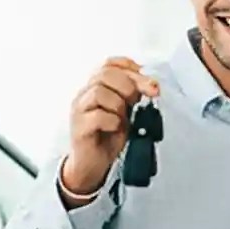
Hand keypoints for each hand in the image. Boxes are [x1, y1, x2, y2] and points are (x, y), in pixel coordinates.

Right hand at [63, 57, 159, 195]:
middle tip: (138, 100)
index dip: (129, 66)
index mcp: (95, 86)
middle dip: (129, 84)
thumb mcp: (125, 110)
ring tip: (123, 118)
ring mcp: (79, 110)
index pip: (109, 63)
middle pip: (105, 74)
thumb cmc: (108, 136)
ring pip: (99, 92)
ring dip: (119, 104)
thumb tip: (150, 83)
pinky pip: (97, 116)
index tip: (146, 79)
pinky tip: (116, 128)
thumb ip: (133, 95)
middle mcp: (84, 94)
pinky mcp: (79, 128)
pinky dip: (113, 121)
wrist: (93, 164)